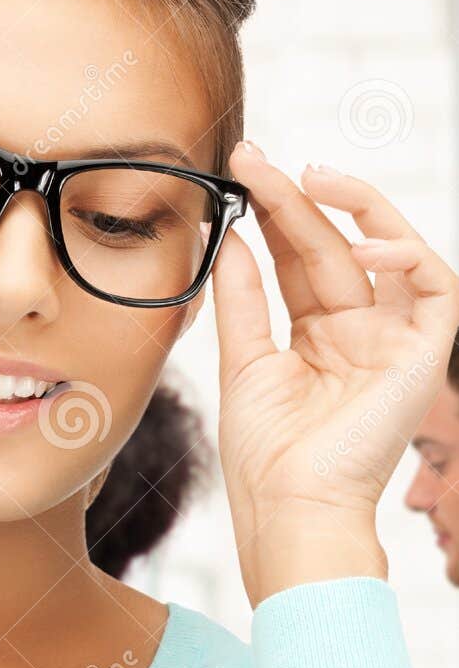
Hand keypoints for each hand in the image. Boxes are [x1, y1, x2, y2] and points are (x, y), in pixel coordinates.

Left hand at [211, 143, 458, 607]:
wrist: (290, 509)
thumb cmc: (264, 457)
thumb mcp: (241, 362)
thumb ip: (242, 297)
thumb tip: (230, 234)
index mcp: (317, 341)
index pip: (299, 261)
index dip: (275, 215)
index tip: (241, 171)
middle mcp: (360, 335)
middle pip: (335, 248)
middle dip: (298, 199)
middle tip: (257, 158)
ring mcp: (394, 342)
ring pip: (388, 252)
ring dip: (356, 208)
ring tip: (309, 177)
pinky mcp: (426, 355)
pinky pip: (436, 286)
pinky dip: (407, 254)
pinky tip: (361, 242)